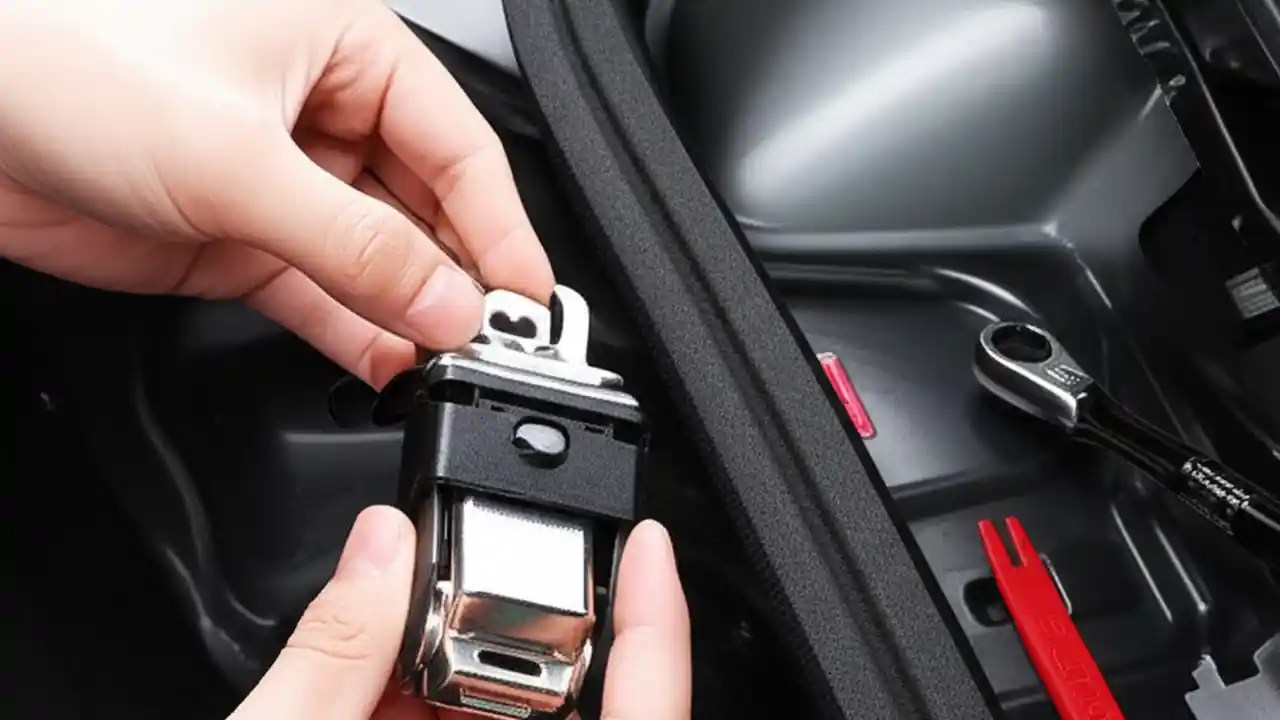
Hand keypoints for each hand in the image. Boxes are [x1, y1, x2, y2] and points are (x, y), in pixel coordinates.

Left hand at [0, 0, 552, 387]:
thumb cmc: (59, 56)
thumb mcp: (236, 158)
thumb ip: (356, 243)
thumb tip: (446, 298)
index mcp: (343, 46)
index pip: (457, 145)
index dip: (499, 224)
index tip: (529, 296)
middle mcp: (320, 109)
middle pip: (424, 206)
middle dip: (457, 276)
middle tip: (492, 341)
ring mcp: (279, 178)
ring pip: (374, 256)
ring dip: (409, 311)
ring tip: (446, 360)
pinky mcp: (237, 237)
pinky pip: (320, 290)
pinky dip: (354, 330)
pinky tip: (390, 361)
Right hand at [228, 509, 690, 719]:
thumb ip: (332, 652)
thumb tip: (378, 546)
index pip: (643, 712)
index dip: (657, 626)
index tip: (652, 547)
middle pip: (570, 698)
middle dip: (524, 623)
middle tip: (470, 569)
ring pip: (510, 716)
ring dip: (464, 660)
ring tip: (411, 627)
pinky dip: (435, 695)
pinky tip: (388, 679)